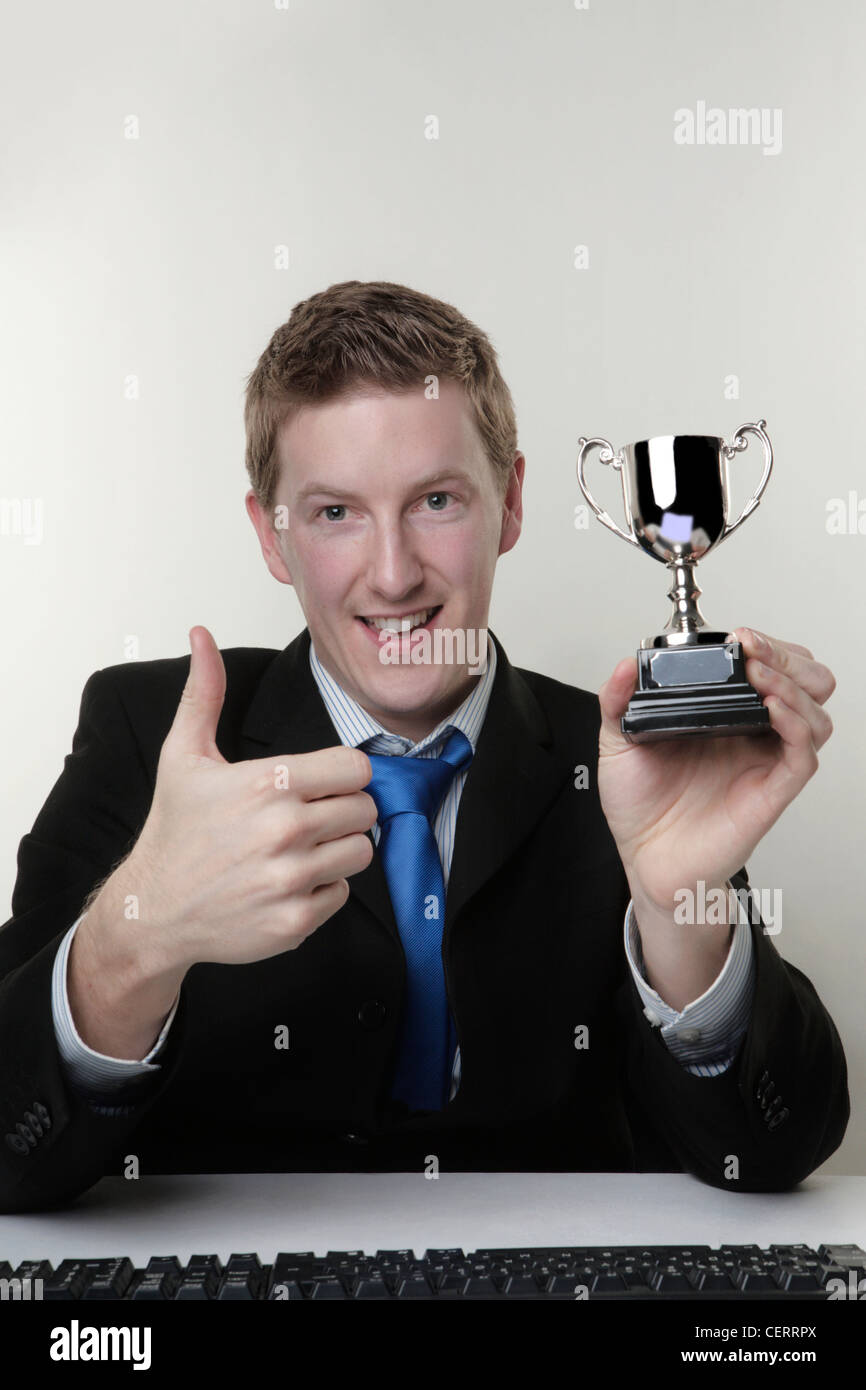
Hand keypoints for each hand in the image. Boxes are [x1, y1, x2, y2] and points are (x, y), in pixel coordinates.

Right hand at [113, 625, 377, 974]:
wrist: (153, 909)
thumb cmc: (175, 830)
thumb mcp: (184, 755)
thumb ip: (205, 693)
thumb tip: (202, 636)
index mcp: (268, 783)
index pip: (356, 768)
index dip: (344, 775)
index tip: (322, 784)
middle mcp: (284, 829)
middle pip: (365, 810)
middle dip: (343, 811)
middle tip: (308, 818)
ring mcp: (292, 877)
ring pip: (361, 851)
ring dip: (338, 850)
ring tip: (299, 850)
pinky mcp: (296, 919)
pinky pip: (343, 893)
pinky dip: (322, 890)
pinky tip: (287, 883)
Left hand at [597, 627, 835, 912]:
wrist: (643, 857)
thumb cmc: (640, 806)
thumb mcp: (617, 742)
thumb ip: (617, 702)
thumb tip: (623, 666)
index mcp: (725, 714)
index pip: (772, 666)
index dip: (767, 645)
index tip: (741, 637)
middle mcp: (753, 734)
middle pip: (807, 682)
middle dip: (788, 657)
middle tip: (755, 653)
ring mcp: (765, 761)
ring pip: (816, 714)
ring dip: (794, 686)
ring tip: (761, 676)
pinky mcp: (772, 791)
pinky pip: (803, 755)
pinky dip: (797, 725)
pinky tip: (773, 709)